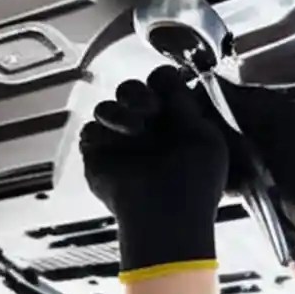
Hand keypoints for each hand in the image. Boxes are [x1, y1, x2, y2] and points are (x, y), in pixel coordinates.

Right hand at [79, 66, 229, 281]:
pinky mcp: (97, 155)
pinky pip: (90, 130)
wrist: (166, 214)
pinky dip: (102, 132)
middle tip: (150, 109)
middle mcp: (146, 130)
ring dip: (119, 112)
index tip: (165, 88)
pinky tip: (120, 141)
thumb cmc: (195, 181)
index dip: (161, 81)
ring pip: (107, 107)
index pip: (160, 85)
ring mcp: (120, 143)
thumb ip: (188, 104)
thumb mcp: (205, 137)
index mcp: (175, 122)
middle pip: (130, 89)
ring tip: (135, 130)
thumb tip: (171, 80)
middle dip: (137, 93)